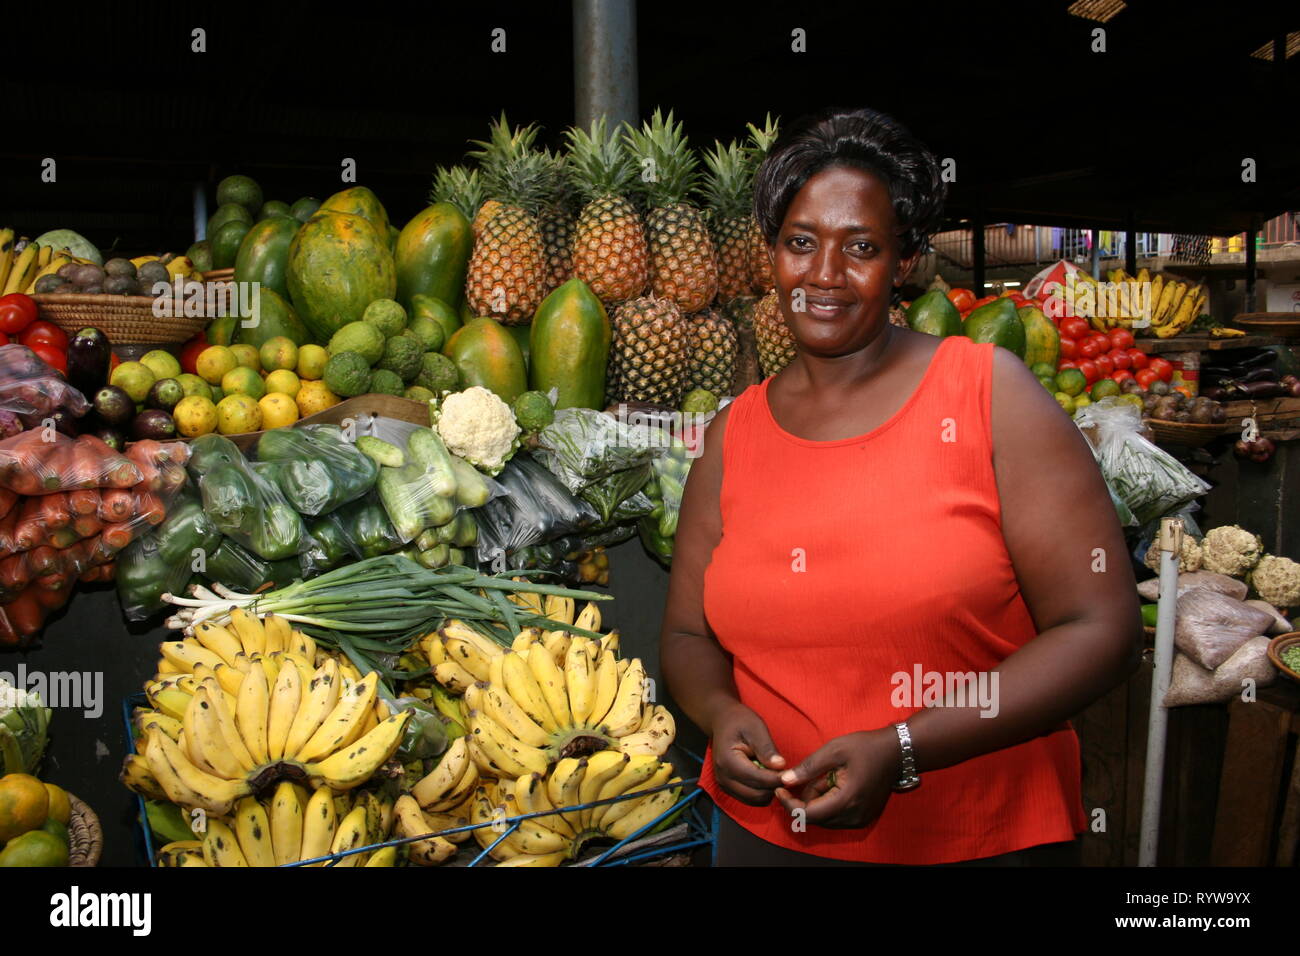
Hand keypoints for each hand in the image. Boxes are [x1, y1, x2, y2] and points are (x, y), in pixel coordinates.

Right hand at [709, 701, 787, 805]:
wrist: (722, 722)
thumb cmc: (740, 722)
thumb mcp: (756, 728)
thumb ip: (767, 748)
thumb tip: (780, 766)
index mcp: (728, 761)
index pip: (758, 779)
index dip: (777, 779)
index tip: (792, 772)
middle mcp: (723, 777)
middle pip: (757, 795)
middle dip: (774, 787)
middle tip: (785, 773)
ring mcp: (724, 785)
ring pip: (754, 800)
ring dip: (768, 791)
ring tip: (774, 773)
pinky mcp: (728, 788)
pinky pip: (750, 799)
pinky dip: (761, 792)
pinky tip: (766, 777)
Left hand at [775, 729, 900, 828]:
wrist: (896, 752)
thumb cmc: (866, 747)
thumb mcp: (833, 750)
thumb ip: (808, 767)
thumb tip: (785, 780)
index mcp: (847, 800)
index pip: (808, 814)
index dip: (789, 804)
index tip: (779, 789)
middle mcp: (854, 816)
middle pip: (815, 819)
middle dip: (801, 800)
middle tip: (798, 778)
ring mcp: (860, 819)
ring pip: (824, 819)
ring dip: (815, 801)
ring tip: (819, 777)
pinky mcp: (862, 817)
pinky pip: (836, 816)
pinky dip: (827, 803)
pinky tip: (829, 783)